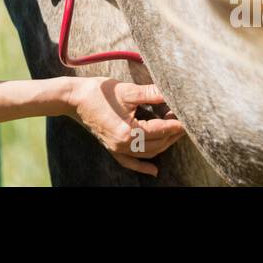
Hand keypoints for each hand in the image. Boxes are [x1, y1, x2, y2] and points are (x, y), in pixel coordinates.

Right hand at [65, 77, 185, 177]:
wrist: (73, 98)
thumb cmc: (99, 92)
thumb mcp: (127, 91)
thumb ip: (151, 93)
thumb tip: (171, 92)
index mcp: (128, 132)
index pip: (160, 130)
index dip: (175, 124)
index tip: (188, 117)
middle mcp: (123, 145)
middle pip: (156, 144)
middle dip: (172, 134)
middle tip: (184, 121)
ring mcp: (117, 149)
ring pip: (147, 153)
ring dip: (163, 145)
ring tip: (175, 133)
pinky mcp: (112, 148)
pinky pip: (130, 163)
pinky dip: (143, 167)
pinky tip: (154, 171)